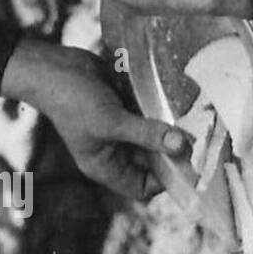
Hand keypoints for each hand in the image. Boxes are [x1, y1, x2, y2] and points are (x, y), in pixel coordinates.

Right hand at [2, 40, 188, 199]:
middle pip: (154, 162)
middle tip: (200, 140)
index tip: (189, 165)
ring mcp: (122, 130)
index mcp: (107, 167)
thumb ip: (146, 134)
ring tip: (195, 122)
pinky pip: (151, 116)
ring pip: (155, 137)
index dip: (166, 181)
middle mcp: (116, 152)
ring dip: (172, 130)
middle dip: (174, 152)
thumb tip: (182, 146)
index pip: (144, 188)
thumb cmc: (72, 101)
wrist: (52, 65)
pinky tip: (180, 104)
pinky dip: (163, 112)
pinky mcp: (127, 108)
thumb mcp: (110, 122)